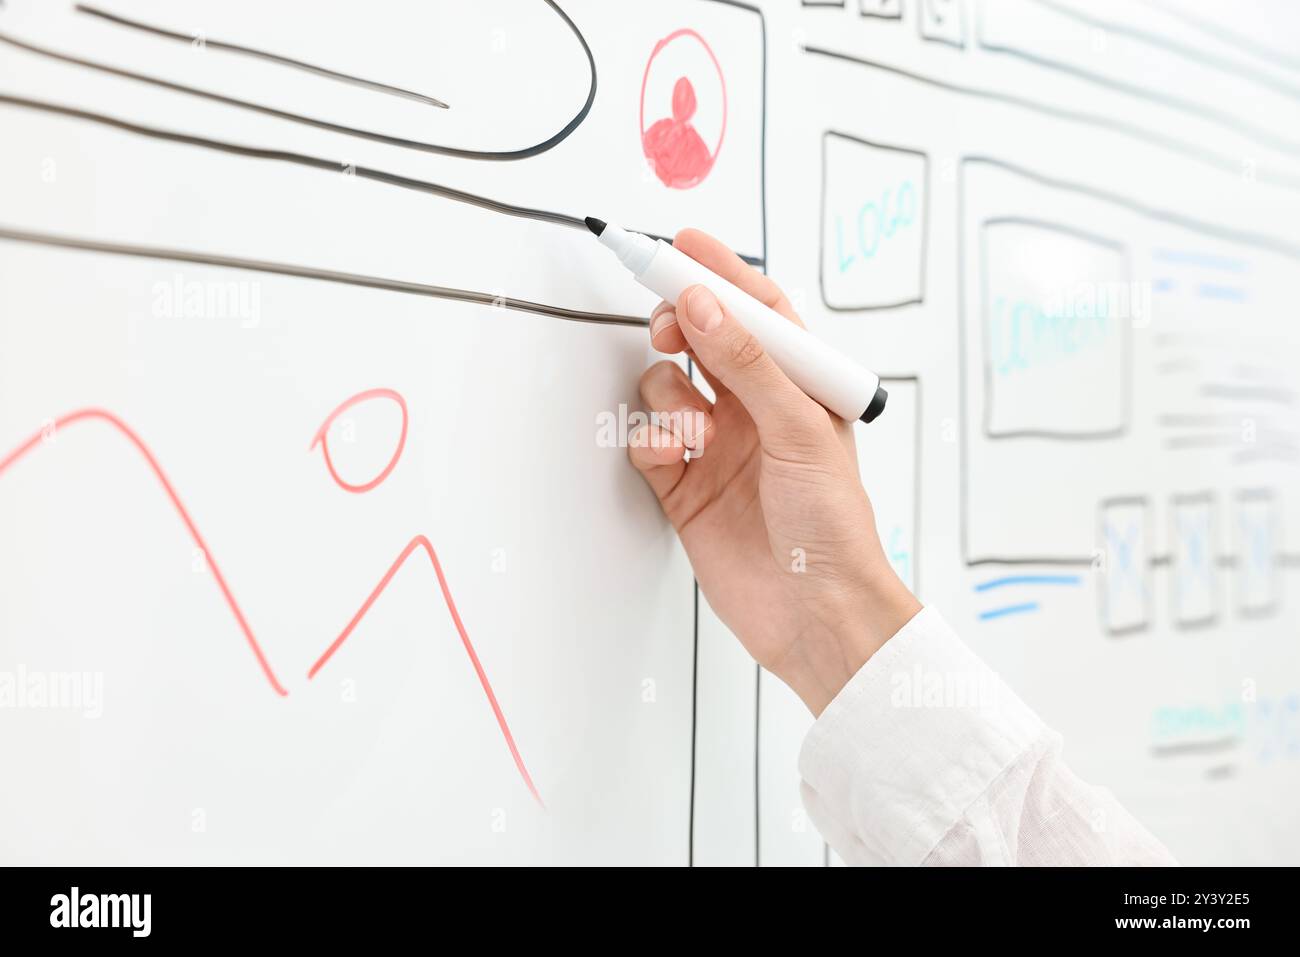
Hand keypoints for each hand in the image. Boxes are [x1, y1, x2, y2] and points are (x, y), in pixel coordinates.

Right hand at [629, 229, 920, 715]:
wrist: (815, 615)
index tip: (681, 244)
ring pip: (668, 387)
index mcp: (799, 388)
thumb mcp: (798, 429)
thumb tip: (701, 302)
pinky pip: (649, 441)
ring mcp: (717, 448)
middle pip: (703, 341)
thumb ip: (747, 362)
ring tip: (693, 428)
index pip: (759, 311)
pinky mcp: (684, 488)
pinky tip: (674, 455)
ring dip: (668, 394)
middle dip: (678, 325)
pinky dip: (651, 438)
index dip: (721, 273)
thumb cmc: (833, 527)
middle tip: (665, 325)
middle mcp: (756, 410)